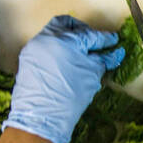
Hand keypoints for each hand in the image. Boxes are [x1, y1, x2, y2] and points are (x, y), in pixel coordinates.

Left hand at [3, 15, 124, 142]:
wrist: (41, 118)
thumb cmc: (69, 98)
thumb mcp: (90, 77)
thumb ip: (102, 60)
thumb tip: (114, 52)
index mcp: (64, 40)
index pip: (88, 35)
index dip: (104, 39)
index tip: (114, 41)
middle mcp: (46, 38)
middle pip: (66, 24)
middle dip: (82, 30)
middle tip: (94, 41)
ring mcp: (34, 47)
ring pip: (54, 33)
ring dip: (68, 38)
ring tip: (80, 52)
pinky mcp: (28, 58)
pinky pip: (46, 45)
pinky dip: (58, 48)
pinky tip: (67, 60)